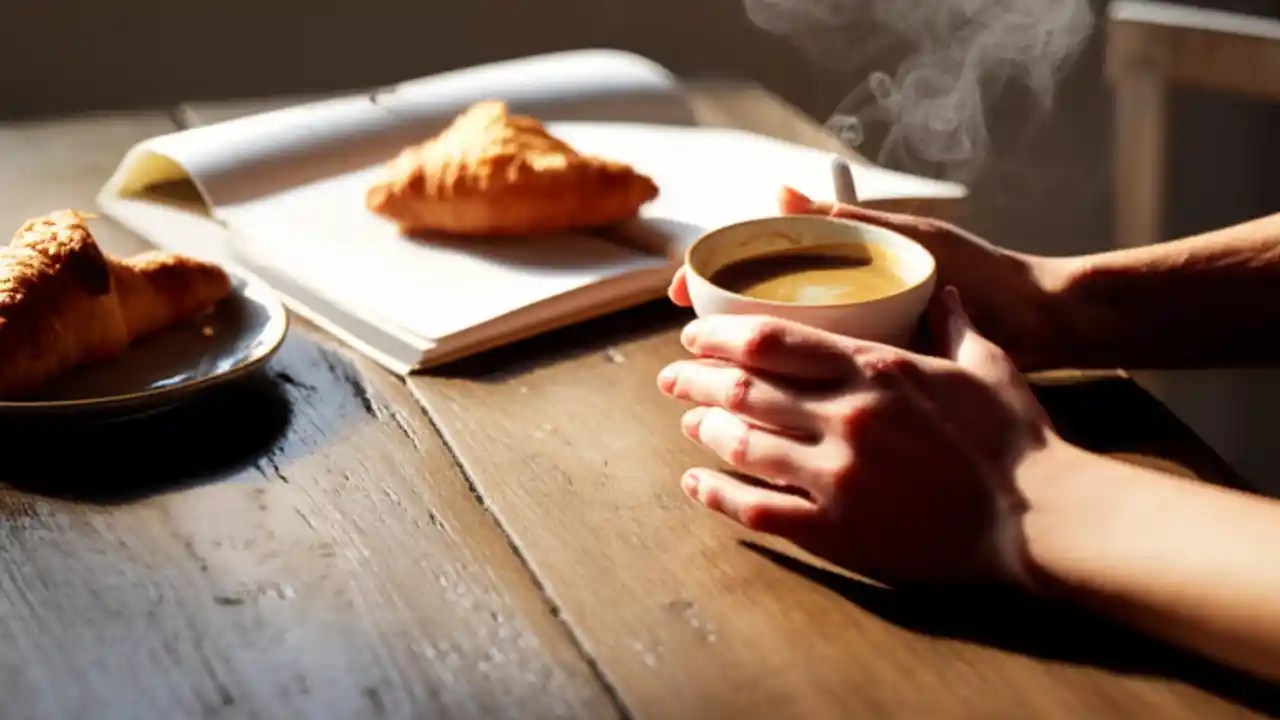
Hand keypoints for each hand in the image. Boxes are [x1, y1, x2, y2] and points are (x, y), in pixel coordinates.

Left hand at [658, 288, 1059, 587]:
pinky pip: (756, 509)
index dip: (718, 335)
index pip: (769, 339)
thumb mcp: (987, 364)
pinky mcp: (836, 530)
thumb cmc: (1017, 439)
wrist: (1039, 520)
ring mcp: (836, 474)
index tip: (694, 334)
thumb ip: (954, 323)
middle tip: (672, 377)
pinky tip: (695, 484)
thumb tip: (943, 291)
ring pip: (741, 443)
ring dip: (704, 428)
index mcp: (875, 367)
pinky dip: (715, 494)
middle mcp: (845, 415)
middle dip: (695, 379)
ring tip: (689, 421)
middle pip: (741, 388)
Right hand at [669, 187, 1080, 370]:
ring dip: (744, 381)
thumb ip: (847, 221)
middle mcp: (843, 306)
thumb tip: (775, 191)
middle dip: (716, 342)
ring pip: (784, 363)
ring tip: (711, 401)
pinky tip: (764, 429)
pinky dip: (791, 408)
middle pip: (760, 322)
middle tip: (684, 364)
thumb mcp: (913, 240)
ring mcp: (859, 345)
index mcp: (844, 271)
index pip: (760, 271)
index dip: (714, 279)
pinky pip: (821, 393)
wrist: (1043, 323)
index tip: (682, 296)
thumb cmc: (982, 275)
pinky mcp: (880, 381)